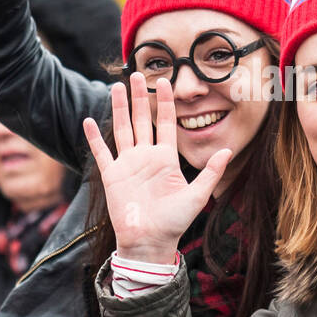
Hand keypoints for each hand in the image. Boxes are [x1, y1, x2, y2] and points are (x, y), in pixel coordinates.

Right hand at [83, 73, 231, 264]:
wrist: (150, 242)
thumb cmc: (174, 223)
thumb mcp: (197, 196)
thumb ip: (210, 172)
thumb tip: (227, 151)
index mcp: (166, 159)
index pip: (166, 123)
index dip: (165, 103)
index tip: (164, 81)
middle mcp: (146, 157)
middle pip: (142, 120)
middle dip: (139, 97)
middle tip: (136, 73)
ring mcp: (128, 165)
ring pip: (122, 129)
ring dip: (118, 108)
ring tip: (116, 87)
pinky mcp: (112, 176)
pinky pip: (102, 152)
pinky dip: (94, 138)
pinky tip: (88, 121)